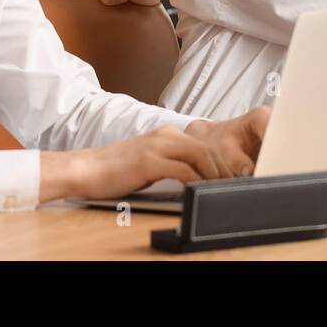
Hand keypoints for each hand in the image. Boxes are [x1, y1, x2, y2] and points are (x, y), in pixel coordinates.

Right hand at [43, 106, 268, 201]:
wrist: (85, 169)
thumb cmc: (115, 171)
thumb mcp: (149, 164)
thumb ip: (172, 167)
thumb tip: (195, 181)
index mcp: (168, 135)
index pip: (206, 144)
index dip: (225, 161)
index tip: (236, 177)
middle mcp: (166, 135)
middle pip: (209, 148)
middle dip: (228, 167)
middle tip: (240, 185)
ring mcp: (158, 146)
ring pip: (201, 155)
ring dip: (218, 174)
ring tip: (228, 188)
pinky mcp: (149, 160)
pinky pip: (182, 169)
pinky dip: (197, 180)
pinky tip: (204, 191)